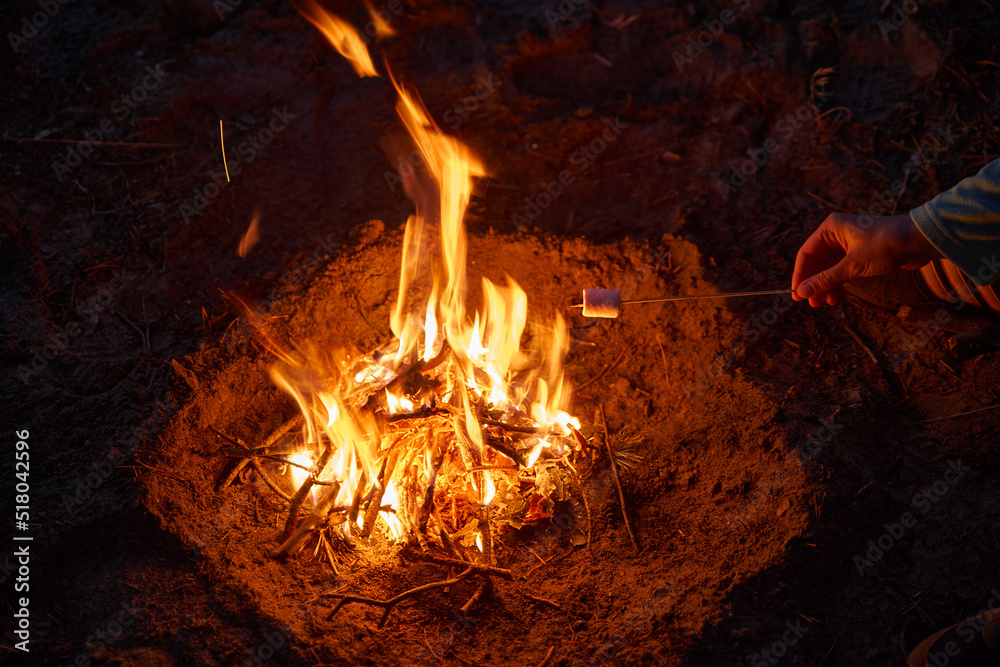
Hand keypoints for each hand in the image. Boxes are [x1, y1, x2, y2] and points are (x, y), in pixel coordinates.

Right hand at [791, 212, 942, 306]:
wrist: (921, 240)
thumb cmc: (887, 245)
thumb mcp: (853, 265)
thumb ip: (826, 280)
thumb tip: (801, 292)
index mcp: (830, 228)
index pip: (806, 254)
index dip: (800, 276)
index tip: (797, 296)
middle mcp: (836, 234)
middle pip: (816, 262)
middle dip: (814, 283)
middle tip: (813, 303)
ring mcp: (848, 244)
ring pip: (828, 268)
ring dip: (826, 286)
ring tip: (828, 302)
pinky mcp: (860, 253)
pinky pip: (841, 270)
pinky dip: (838, 283)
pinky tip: (838, 296)